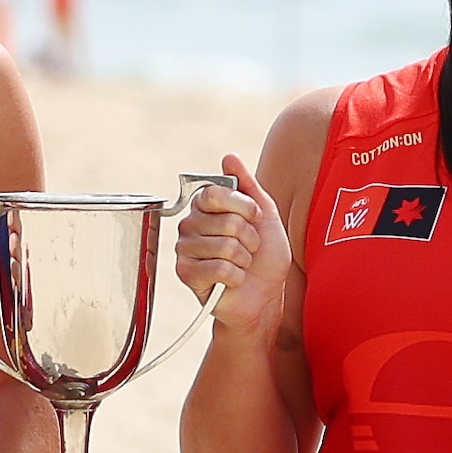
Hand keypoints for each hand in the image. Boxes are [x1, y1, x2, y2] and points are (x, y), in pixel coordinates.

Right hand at [176, 155, 286, 324]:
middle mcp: (190, 224)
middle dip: (249, 237)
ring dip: (244, 259)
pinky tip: (233, 280)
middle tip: (249, 248)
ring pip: (224, 246)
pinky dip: (236, 276)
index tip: (255, 218)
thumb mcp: (264, 213)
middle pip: (225, 221)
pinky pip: (219, 268)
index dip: (243, 206)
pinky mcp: (186, 274)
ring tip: (242, 264)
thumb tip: (229, 157)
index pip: (215, 193)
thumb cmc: (264, 256)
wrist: (266, 295)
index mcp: (205, 207)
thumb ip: (247, 184)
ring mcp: (185, 249)